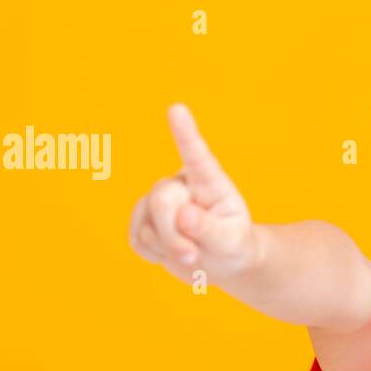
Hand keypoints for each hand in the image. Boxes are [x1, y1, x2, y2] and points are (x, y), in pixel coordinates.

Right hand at [129, 104, 257, 281]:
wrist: (221, 261)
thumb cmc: (233, 244)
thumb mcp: (232, 241)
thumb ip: (211, 229)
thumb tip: (183, 215)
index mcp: (209, 180)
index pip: (196, 154)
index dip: (185, 132)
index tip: (177, 109)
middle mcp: (180, 182)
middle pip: (161, 200)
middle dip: (174, 235)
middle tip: (192, 255)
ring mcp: (157, 199)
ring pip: (147, 224)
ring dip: (168, 248)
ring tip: (192, 255)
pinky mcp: (142, 219)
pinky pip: (137, 239)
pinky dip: (156, 254)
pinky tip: (172, 252)